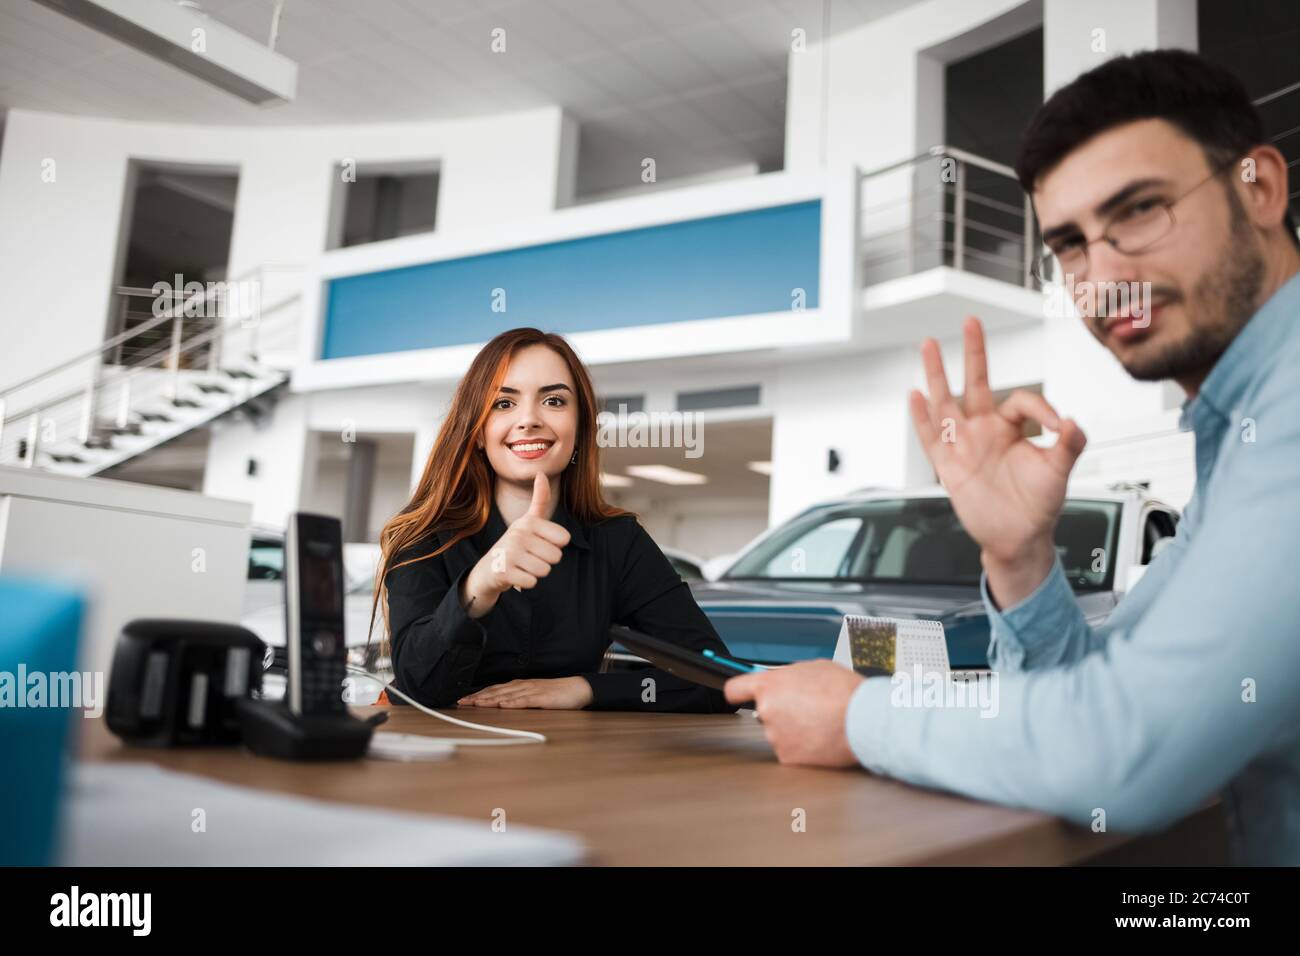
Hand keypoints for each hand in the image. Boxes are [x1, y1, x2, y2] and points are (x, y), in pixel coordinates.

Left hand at [458, 677, 593, 708]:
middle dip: (477, 697)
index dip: (478, 695)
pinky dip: (513, 702)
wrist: (577, 688)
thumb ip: (518, 698)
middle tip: (461, 703)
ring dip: (490, 699)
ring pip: (506, 695)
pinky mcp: (542, 698)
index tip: (463, 700)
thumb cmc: (555, 694)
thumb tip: (500, 704)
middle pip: (496, 691)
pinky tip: (503, 705)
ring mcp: (532, 691)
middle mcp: (522, 686)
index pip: (494, 690)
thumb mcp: (533, 696)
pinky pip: (525, 700)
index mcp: (519, 686)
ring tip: (475, 704)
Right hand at [462, 473, 569, 617]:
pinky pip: (532, 582)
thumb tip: (541, 473)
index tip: (539, 543)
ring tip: (522, 565)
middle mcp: (518, 534)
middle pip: (556, 556)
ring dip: (536, 572)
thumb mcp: (528, 520)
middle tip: (529, 557)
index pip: (564, 538)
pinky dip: (526, 582)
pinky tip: (515, 575)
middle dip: (545, 561)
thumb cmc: (516, 543)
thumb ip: (540, 499)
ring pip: (545, 570)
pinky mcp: (504, 571)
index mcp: (529, 522)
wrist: (489, 568)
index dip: (555, 545)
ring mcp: (510, 553)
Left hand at [724, 661, 863, 766]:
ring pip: (779, 732)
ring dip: (794, 730)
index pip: (734, 689)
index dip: (737, 693)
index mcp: (769, 685)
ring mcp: (775, 736)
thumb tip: (783, 680)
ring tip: (820, 721)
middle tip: (808, 708)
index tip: (738, 696)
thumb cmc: (844, 691)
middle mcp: (767, 711)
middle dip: (782, 712)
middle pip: (764, 712)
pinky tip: (820, 737)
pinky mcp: (788, 757)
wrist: (863, 719)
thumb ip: (790, 675)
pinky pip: (791, 750)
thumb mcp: (814, 667)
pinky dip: (803, 747)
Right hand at [909, 317, 1086, 603]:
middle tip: (971, 322)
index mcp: (1013, 428)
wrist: (1018, 537)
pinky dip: (921, 418)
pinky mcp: (948, 465)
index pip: (1022, 400)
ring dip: (938, 374)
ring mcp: (965, 445)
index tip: (1057, 427)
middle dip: (975, 352)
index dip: (1040, 408)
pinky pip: (931, 438)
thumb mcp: (1060, 472)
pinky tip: (914, 397)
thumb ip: (1070, 445)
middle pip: (977, 382)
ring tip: (929, 345)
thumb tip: (1072, 422)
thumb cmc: (1039, 504)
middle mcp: (986, 430)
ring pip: (947, 402)